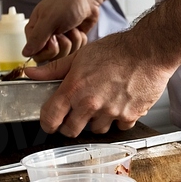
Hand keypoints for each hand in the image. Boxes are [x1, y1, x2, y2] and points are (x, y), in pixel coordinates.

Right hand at [24, 0, 101, 57]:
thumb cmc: (67, 3)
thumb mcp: (49, 19)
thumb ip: (37, 37)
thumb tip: (25, 53)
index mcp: (34, 30)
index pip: (36, 54)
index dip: (47, 51)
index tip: (54, 40)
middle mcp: (45, 37)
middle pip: (52, 57)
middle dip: (63, 45)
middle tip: (65, 31)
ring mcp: (60, 40)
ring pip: (66, 55)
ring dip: (73, 41)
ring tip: (73, 28)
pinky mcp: (72, 41)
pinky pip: (76, 51)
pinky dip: (80, 41)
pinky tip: (79, 30)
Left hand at [25, 30, 173, 135]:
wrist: (149, 50)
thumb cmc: (117, 50)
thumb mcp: (80, 56)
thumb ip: (54, 69)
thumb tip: (31, 74)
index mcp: (74, 89)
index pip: (50, 118)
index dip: (48, 123)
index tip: (51, 121)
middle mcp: (91, 104)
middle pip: (71, 131)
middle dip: (71, 124)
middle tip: (77, 114)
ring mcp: (111, 112)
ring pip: (96, 130)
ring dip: (96, 121)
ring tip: (102, 105)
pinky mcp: (130, 116)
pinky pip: (119, 127)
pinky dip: (119, 119)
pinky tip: (120, 104)